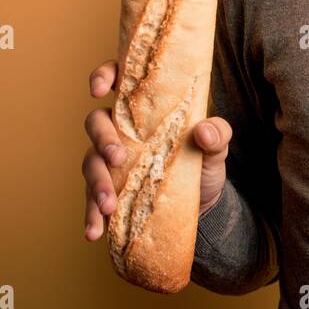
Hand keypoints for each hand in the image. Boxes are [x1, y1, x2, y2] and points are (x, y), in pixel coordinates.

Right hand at [82, 59, 233, 241]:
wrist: (205, 204)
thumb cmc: (205, 161)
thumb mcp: (217, 147)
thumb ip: (217, 133)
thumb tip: (204, 130)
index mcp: (144, 108)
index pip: (118, 81)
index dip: (103, 77)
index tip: (99, 90)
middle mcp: (122, 130)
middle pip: (95, 123)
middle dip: (102, 139)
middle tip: (117, 158)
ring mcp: (111, 160)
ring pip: (90, 162)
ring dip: (96, 183)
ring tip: (108, 205)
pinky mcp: (110, 189)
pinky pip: (92, 198)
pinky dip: (91, 215)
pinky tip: (94, 231)